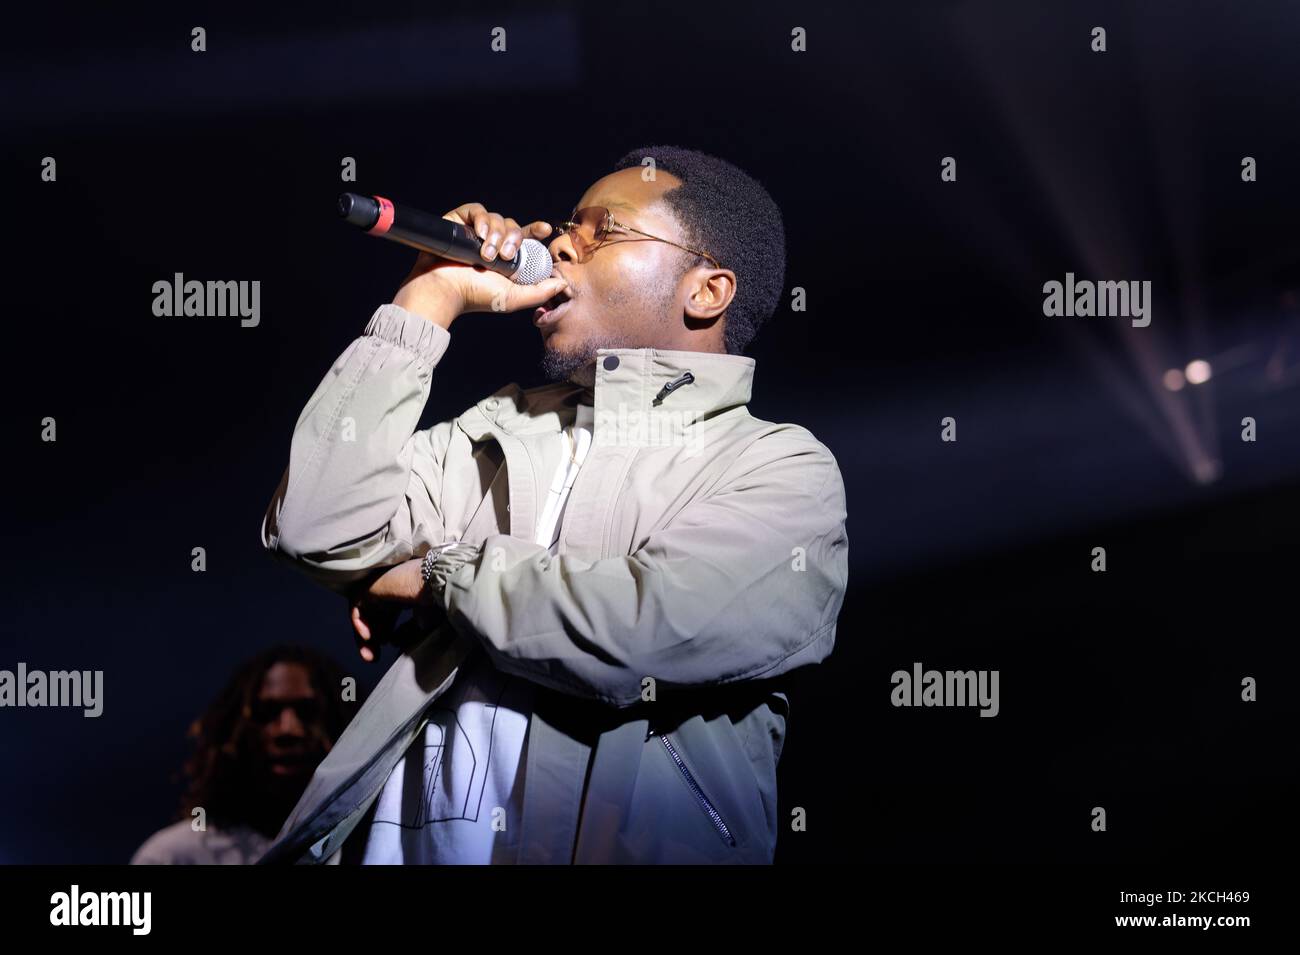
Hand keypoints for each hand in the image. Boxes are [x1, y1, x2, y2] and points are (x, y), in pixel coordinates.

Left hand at [349, 559, 429, 662]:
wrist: (437, 583)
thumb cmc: (437, 600)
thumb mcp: (423, 622)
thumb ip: (408, 631)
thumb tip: (393, 642)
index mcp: (405, 589)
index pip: (388, 611)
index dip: (385, 631)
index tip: (390, 646)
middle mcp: (391, 585)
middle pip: (374, 613)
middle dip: (372, 637)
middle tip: (373, 658)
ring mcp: (380, 584)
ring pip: (364, 611)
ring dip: (363, 635)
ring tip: (369, 654)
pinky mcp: (371, 586)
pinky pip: (356, 607)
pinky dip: (360, 624)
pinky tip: (368, 637)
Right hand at [392, 203, 568, 326]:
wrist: (445, 290)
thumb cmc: (476, 296)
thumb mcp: (515, 297)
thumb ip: (540, 291)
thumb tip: (563, 284)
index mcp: (505, 258)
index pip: (525, 238)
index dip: (535, 230)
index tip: (545, 230)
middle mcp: (490, 243)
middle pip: (513, 226)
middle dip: (513, 238)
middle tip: (505, 255)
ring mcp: (473, 232)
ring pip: (496, 218)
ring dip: (495, 233)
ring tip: (486, 254)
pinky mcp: (458, 222)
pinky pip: (476, 209)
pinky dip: (480, 218)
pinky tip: (478, 233)